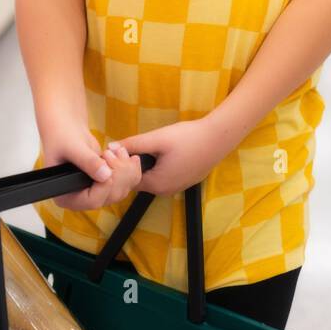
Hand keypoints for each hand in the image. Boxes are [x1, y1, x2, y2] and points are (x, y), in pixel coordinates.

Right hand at [42, 122, 142, 210]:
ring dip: (126, 171)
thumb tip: (106, 175)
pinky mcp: (106, 183)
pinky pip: (125, 184)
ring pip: (120, 191)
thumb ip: (88, 162)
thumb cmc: (62, 137)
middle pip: (109, 198)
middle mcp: (81, 197)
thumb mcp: (73, 147)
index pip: (91, 201)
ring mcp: (95, 191)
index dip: (104, 187)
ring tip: (119, 151)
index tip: (108, 168)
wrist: (68, 130)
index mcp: (66, 195)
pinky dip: (132, 170)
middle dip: (118, 175)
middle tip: (112, 154)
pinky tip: (130, 157)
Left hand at [114, 119, 228, 195]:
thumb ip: (132, 144)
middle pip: (141, 180)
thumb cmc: (188, 138)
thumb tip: (111, 147)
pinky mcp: (187, 180)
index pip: (128, 180)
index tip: (123, 149)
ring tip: (154, 145)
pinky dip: (163, 165)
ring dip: (150, 164)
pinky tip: (169, 150)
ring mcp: (178, 187)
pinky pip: (167, 175)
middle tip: (138, 144)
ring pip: (154, 177)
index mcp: (156, 185)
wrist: (219, 138)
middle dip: (135, 164)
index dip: (122, 165)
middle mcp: (166, 191)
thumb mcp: (157, 139)